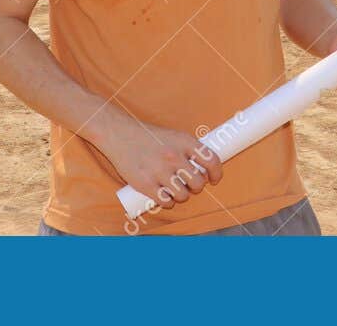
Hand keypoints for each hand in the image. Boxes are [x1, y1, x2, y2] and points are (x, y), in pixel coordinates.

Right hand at [89, 111, 221, 208]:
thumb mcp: (173, 136)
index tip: (214, 179)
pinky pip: (166, 201)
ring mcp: (159, 171)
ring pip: (183, 195)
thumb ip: (188, 150)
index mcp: (184, 141)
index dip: (217, 173)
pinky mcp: (145, 184)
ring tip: (176, 190)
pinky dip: (168, 203)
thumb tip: (205, 168)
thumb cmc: (148, 136)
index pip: (211, 160)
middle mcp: (174, 156)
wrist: (119, 134)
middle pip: (198, 182)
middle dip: (196, 187)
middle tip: (189, 184)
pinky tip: (165, 197)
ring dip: (182, 196)